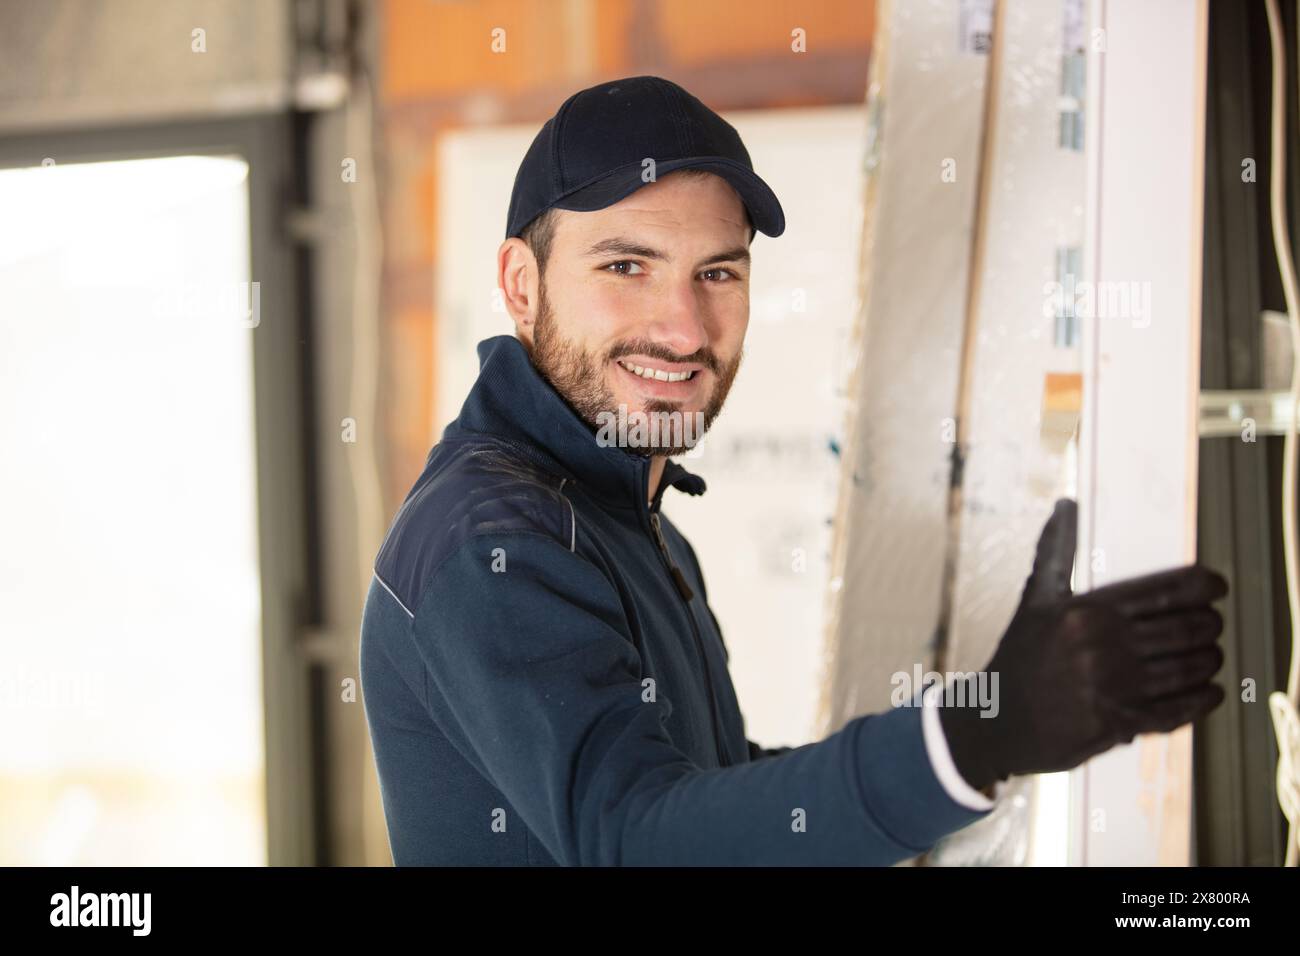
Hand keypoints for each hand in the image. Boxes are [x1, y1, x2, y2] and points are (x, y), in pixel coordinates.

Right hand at [939, 498, 1228, 789]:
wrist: (998, 721)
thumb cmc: (1019, 658)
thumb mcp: (1034, 601)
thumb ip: (1054, 553)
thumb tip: (1065, 505)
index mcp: (1086, 612)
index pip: (1162, 592)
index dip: (1202, 587)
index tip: (1217, 587)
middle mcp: (1102, 647)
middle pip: (1185, 630)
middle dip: (1210, 625)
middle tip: (1214, 623)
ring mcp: (1112, 688)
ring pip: (1187, 669)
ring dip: (1209, 660)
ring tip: (1212, 655)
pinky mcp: (1119, 723)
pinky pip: (1178, 709)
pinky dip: (1202, 699)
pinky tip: (1210, 691)